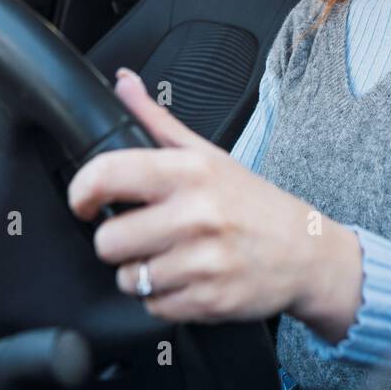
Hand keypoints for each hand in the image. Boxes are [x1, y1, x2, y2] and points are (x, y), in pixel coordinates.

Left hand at [67, 69, 363, 339]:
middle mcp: (196, 215)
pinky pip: (153, 306)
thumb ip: (157, 121)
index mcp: (191, 172)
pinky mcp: (208, 301)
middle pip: (107, 241)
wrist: (309, 253)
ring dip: (142, 272)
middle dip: (120, 241)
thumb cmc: (254, 203)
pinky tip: (189, 277)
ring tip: (173, 256)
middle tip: (146, 233)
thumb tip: (123, 82)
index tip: (85, 202)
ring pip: (127, 279)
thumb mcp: (209, 155)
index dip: (81, 192)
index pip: (105, 175)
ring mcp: (203, 261)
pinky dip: (164, 297)